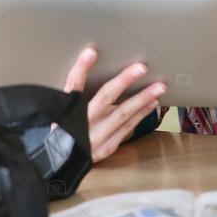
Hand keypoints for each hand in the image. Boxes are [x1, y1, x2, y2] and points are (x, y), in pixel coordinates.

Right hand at [63, 47, 165, 161]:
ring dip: (142, 100)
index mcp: (68, 113)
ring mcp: (97, 138)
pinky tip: (151, 105)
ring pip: (122, 115)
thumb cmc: (61, 134)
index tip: (91, 52)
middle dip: (124, 81)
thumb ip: (72, 93)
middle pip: (105, 98)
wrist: (58, 164)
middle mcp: (84, 125)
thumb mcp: (59, 112)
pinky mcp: (106, 148)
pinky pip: (127, 130)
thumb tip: (87, 65)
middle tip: (142, 67)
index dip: (82, 68)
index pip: (74, 86)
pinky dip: (140, 116)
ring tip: (158, 88)